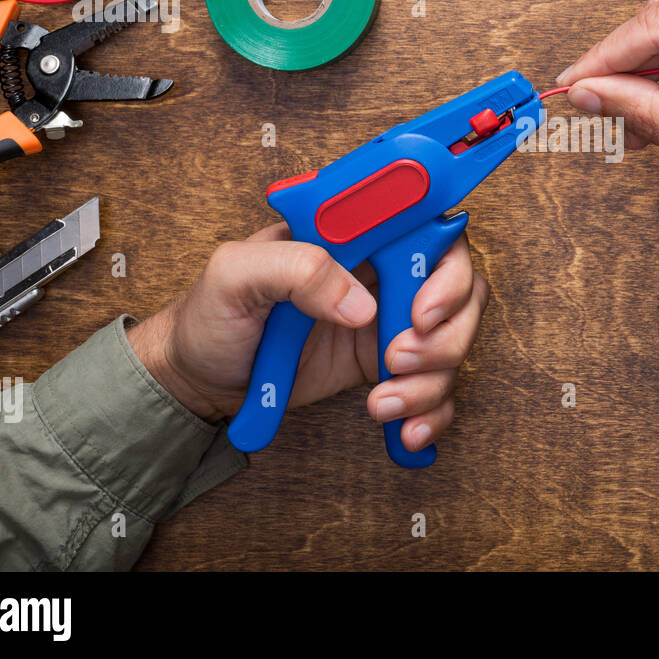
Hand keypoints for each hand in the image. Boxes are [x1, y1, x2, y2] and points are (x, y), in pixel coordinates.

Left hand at [127, 225, 488, 452]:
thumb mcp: (234, 275)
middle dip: (446, 333)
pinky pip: (436, 386)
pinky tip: (403, 430)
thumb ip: (294, 268)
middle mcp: (380, 273)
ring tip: (382, 404)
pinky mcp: (386, 366)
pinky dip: (432, 412)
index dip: (445, 268)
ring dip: (431, 380)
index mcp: (353, 236)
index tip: (422, 311)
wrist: (198, 380)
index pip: (429, 228)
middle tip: (397, 359)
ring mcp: (387, 320)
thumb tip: (359, 304)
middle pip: (460, 288)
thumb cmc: (210, 315)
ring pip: (453, 342)